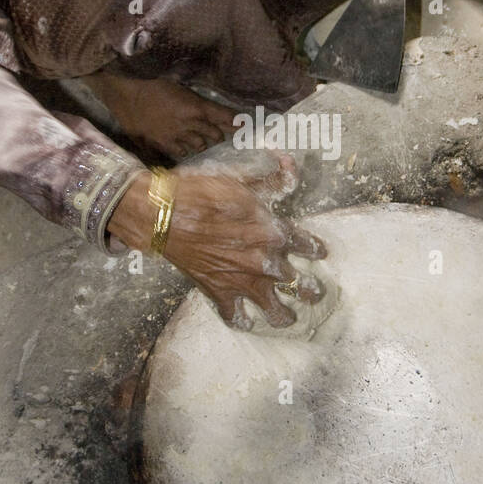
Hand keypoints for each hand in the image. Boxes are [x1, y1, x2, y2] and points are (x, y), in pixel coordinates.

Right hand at [107, 154, 327, 329]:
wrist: (163, 216)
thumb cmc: (201, 192)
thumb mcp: (241, 178)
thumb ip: (272, 177)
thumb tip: (290, 162)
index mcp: (275, 232)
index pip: (307, 245)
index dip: (315, 248)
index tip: (319, 252)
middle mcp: (266, 262)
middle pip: (299, 283)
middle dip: (309, 289)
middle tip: (314, 293)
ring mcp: (244, 282)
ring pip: (275, 310)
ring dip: (285, 316)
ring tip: (290, 318)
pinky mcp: (220, 294)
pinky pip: (237, 318)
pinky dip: (242, 321)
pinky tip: (246, 321)